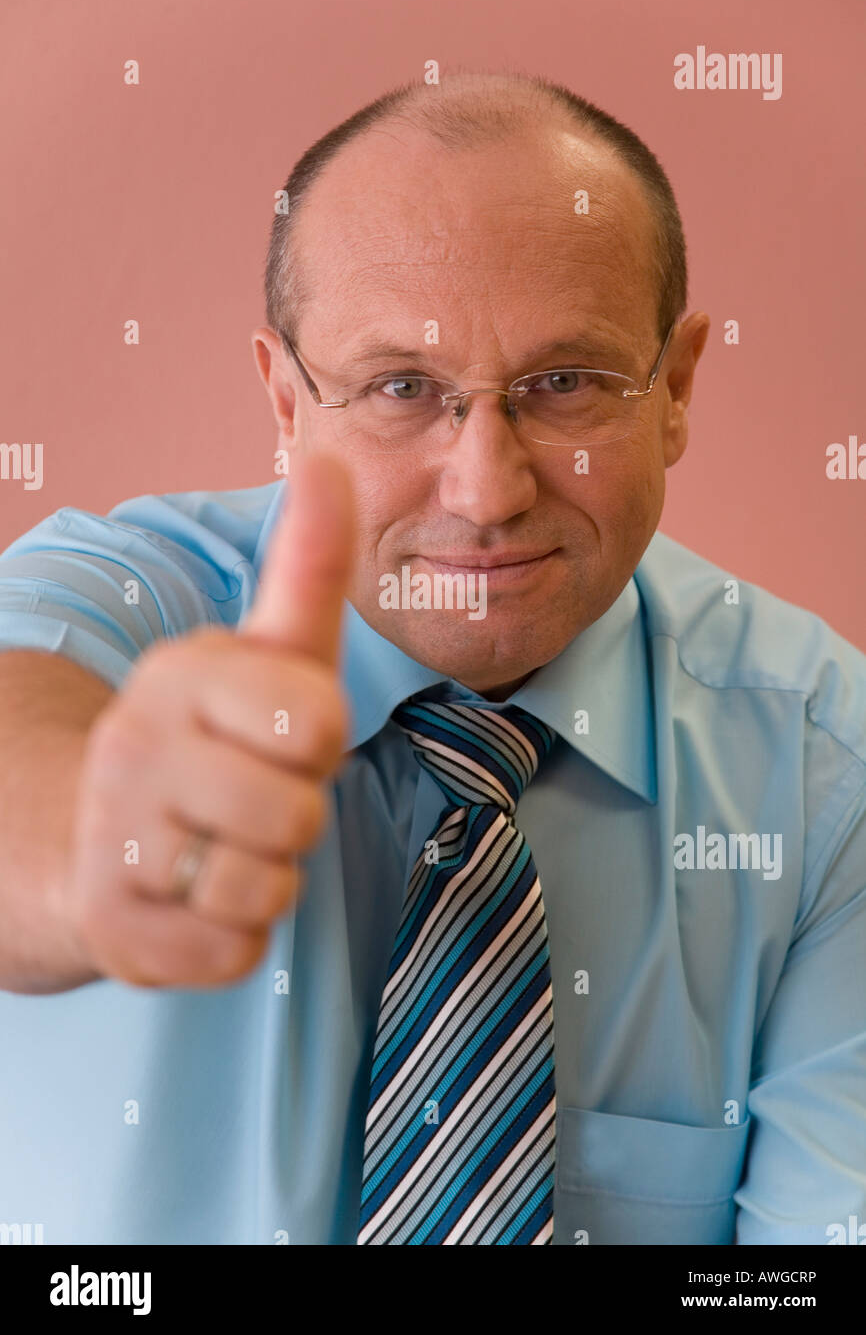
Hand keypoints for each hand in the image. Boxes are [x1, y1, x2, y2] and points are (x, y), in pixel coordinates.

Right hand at [63, 454, 354, 987]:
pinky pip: (236, 953)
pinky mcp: (115, 930)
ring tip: (221, 844)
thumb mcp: (263, 650)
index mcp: (183, 672)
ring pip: (268, 889)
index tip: (278, 732)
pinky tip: (195, 897)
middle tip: (250, 796)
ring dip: (266, 877)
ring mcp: (114, 841)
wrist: (91, 832)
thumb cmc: (214, 734)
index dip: (318, 740)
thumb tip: (333, 457)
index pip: (319, 722)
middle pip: (299, 815)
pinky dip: (234, 935)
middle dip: (294, 815)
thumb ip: (306, 564)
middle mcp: (135, 749)